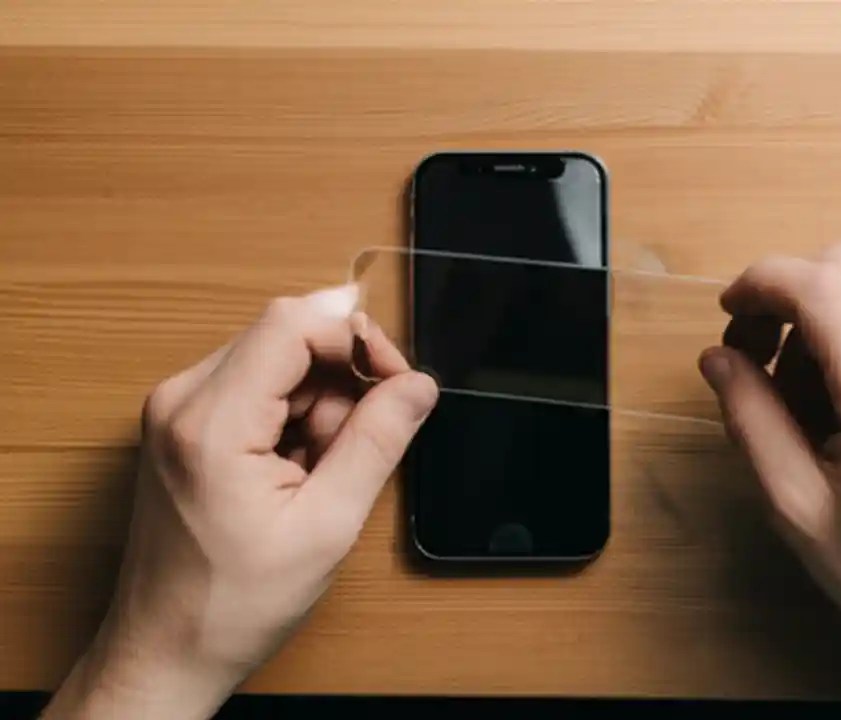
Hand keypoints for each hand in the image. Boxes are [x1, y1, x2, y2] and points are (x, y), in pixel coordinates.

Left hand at [45, 285, 437, 719]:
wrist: (166, 650)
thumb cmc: (235, 603)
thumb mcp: (328, 526)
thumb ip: (377, 442)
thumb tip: (418, 384)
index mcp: (211, 421)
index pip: (294, 325)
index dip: (358, 340)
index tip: (399, 382)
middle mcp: (181, 399)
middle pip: (287, 338)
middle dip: (341, 382)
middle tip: (357, 449)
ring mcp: (177, 409)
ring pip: (278, 362)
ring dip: (320, 405)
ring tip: (320, 475)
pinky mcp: (183, 423)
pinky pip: (258, 388)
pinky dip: (294, 419)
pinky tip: (296, 473)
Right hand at [700, 244, 840, 718]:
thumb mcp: (796, 505)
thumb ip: (751, 419)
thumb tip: (717, 357)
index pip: (823, 286)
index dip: (762, 284)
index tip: (727, 318)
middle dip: (787, 292)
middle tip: (754, 354)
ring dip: (816, 316)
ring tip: (794, 396)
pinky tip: (832, 401)